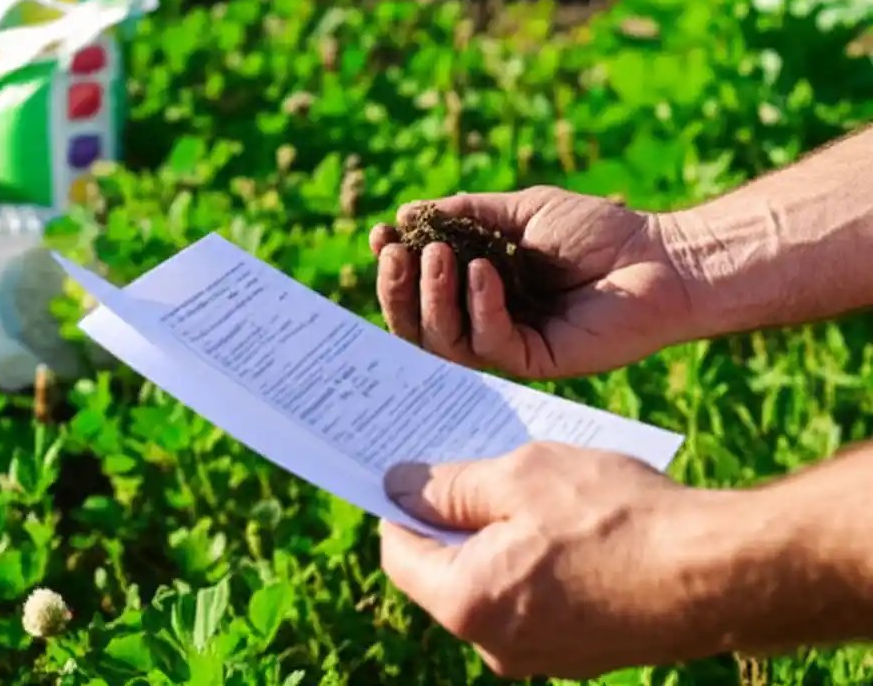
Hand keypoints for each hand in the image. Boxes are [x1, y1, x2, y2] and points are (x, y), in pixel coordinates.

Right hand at [368, 186, 690, 378]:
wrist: (660, 257)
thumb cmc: (598, 232)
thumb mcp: (519, 211)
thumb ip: (465, 215)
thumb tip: (405, 215)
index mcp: (478, 290)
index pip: (419, 291)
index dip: (395, 268)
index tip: (382, 235)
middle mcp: (486, 322)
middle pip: (419, 324)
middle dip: (399, 289)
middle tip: (395, 253)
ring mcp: (509, 345)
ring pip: (445, 340)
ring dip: (431, 297)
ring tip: (437, 255)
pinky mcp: (536, 362)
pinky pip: (490, 345)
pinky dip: (480, 307)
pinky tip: (485, 273)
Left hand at [379, 443, 742, 679]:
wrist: (721, 574)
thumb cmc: (617, 518)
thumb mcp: (521, 476)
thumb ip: (449, 486)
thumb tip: (399, 487)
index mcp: (467, 603)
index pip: (400, 552)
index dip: (400, 504)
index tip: (410, 467)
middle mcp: (496, 645)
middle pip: (445, 572)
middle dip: (454, 518)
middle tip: (473, 466)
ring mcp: (542, 656)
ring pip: (495, 584)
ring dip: (500, 537)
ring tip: (530, 487)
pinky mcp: (583, 653)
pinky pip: (537, 600)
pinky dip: (539, 562)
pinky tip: (569, 523)